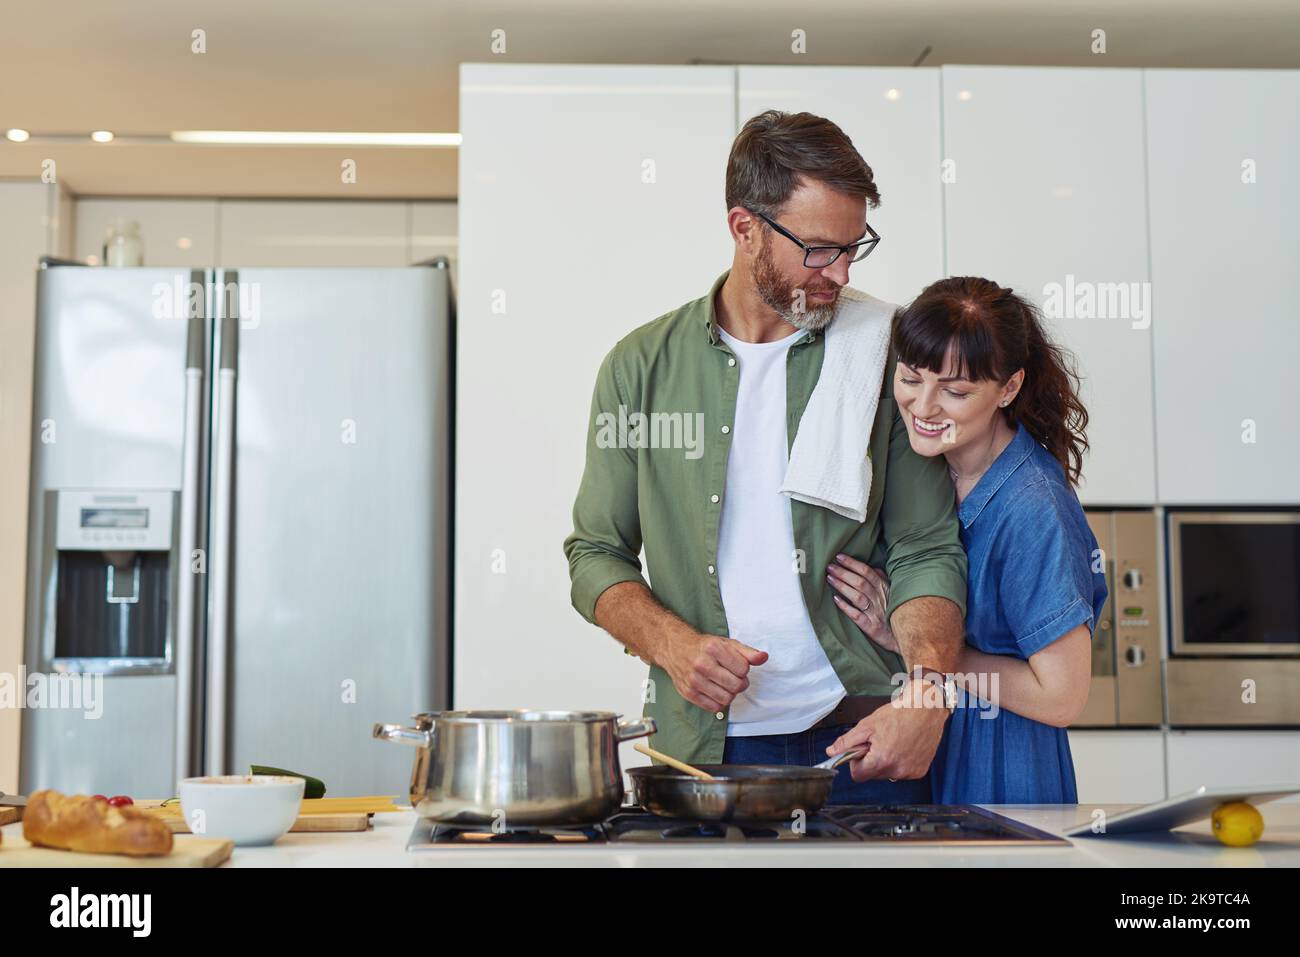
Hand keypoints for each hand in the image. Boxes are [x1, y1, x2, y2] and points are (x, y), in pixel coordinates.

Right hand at [658, 629, 767, 712]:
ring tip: (725, 684)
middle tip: (734, 677)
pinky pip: (714, 707)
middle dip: (740, 683)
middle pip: (736, 686)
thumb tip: (764, 657)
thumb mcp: (727, 644)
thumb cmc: (704, 647)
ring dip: (730, 693)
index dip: (744, 669)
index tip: (737, 666)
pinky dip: (719, 702)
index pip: (743, 669)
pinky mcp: (688, 693)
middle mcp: (702, 664)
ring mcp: (694, 680)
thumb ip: (747, 652)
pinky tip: (716, 691)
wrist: (675, 648)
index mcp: (713, 648)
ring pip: (726, 698)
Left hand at [824, 682, 946, 781]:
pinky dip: (900, 762)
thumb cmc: (899, 713)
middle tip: (879, 741)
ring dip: (886, 761)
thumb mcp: (867, 725)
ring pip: (887, 774)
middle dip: (871, 760)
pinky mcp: (920, 771)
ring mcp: (910, 773)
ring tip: (893, 742)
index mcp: (882, 760)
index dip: (856, 762)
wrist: (926, 708)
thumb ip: (847, 742)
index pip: (858, 775)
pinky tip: (904, 746)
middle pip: (873, 775)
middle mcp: (898, 771)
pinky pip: (902, 772)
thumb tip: (831, 752)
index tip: (861, 750)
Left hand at [827, 554, 898, 653]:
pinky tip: (836, 600)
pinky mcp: (872, 628)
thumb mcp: (895, 594)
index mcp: (885, 588)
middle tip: (829, 566)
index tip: (839, 557)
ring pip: (857, 597)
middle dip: (843, 573)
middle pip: (860, 582)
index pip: (867, 572)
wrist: (910, 635)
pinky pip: (857, 616)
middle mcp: (880, 599)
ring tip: (830, 579)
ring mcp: (876, 613)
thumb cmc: (897, 612)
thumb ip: (884, 580)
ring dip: (842, 586)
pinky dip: (846, 607)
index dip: (852, 563)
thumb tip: (875, 568)